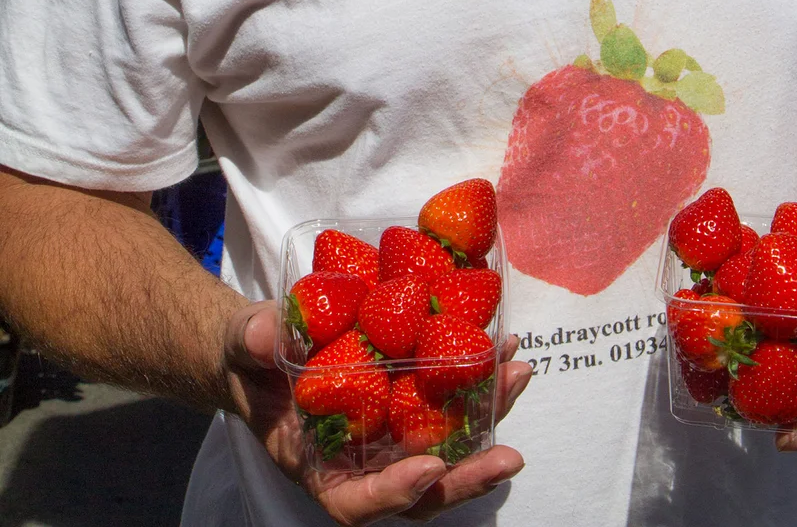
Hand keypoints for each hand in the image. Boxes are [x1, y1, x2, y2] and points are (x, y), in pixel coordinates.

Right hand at [224, 303, 528, 523]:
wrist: (265, 348)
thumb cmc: (249, 358)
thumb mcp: (242, 347)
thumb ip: (251, 341)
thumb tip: (265, 331)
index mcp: (317, 464)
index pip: (357, 501)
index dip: (395, 493)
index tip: (429, 469)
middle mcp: (361, 459)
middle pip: (420, 488)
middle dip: (466, 476)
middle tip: (508, 457)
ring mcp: (389, 433)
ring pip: (446, 446)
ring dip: (487, 418)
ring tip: (518, 376)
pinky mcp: (407, 401)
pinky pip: (448, 403)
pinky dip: (478, 381)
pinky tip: (503, 348)